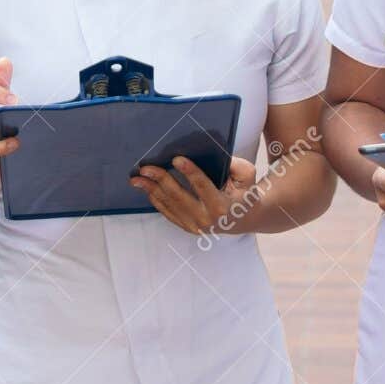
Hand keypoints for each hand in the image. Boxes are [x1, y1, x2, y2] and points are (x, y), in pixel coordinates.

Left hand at [130, 155, 256, 234]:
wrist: (245, 218)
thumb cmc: (245, 192)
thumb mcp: (248, 175)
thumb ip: (236, 165)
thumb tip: (215, 156)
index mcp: (222, 206)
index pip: (203, 186)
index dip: (190, 172)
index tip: (176, 159)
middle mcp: (207, 219)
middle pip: (180, 197)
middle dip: (161, 180)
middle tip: (146, 167)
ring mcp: (196, 226)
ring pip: (170, 205)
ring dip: (151, 190)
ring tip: (137, 179)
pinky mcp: (188, 227)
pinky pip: (168, 213)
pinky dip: (156, 200)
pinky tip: (147, 189)